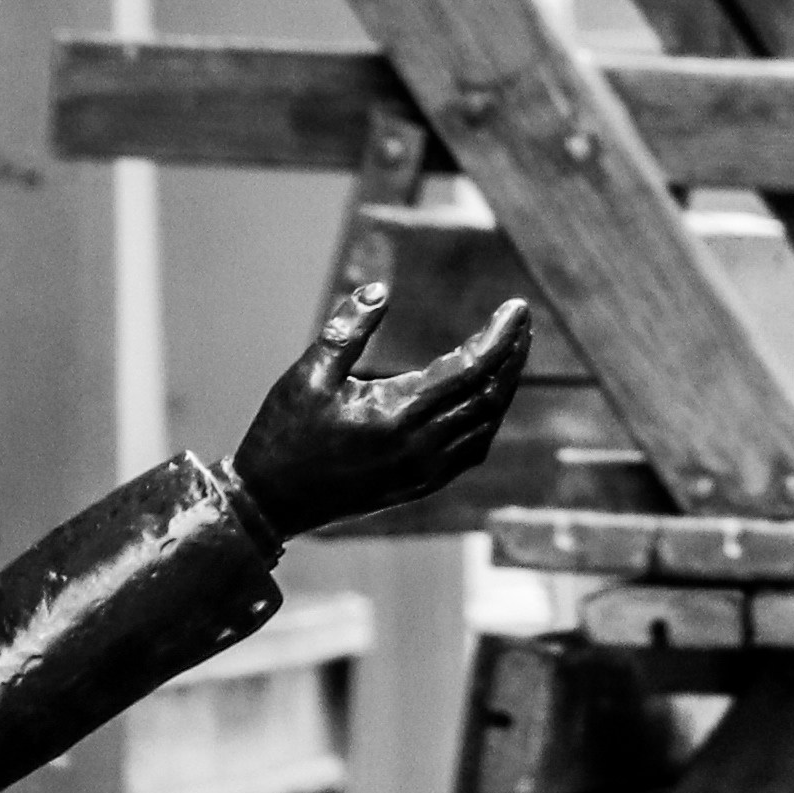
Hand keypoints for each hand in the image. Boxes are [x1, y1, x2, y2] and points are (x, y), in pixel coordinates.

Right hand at [233, 284, 536, 540]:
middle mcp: (420, 445)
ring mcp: (424, 470)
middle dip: (511, 357)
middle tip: (520, 324)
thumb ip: (346, 330)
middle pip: (488, 396)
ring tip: (511, 354)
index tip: (516, 308)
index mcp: (395, 414)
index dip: (499, 337)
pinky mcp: (421, 485)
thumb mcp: (308, 375)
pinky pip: (471, 451)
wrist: (273, 502)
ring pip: (485, 425)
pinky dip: (487, 420)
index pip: (469, 369)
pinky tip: (486, 401)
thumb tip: (379, 290)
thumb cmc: (285, 433)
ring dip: (503, 388)